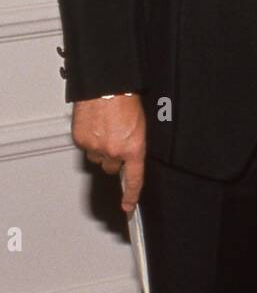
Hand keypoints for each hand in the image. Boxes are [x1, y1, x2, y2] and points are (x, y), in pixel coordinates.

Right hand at [72, 94, 146, 213]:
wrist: (106, 86)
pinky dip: (89, 138)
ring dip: (100, 147)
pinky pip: (85, 145)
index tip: (128, 206)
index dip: (131, 195)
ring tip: (105, 127)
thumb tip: (128, 154)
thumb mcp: (140, 124)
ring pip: (96, 156)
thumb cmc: (126, 99)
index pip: (134, 179)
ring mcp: (95, 146)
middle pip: (111, 167)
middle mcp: (114, 151)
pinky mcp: (81, 139)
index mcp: (134, 148)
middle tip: (114, 139)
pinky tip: (95, 124)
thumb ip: (134, 143)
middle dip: (113, 157)